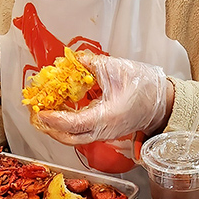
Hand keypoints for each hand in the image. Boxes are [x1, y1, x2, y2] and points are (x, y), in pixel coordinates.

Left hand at [32, 51, 170, 144]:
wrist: (162, 101)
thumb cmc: (145, 86)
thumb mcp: (117, 68)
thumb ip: (91, 64)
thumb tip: (72, 59)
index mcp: (108, 116)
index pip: (74, 124)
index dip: (54, 119)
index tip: (40, 112)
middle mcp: (105, 129)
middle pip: (70, 139)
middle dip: (49, 129)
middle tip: (36, 114)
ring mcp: (105, 133)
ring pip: (74, 138)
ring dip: (57, 129)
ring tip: (44, 114)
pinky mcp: (105, 131)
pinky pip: (81, 133)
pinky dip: (67, 126)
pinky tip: (61, 112)